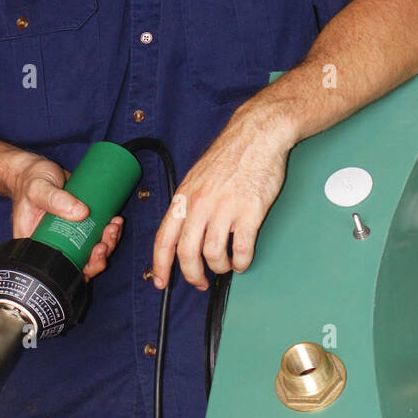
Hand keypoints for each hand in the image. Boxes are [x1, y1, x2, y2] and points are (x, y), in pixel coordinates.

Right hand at [9, 154, 122, 279]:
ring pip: (90, 250)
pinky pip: (94, 234)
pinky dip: (108, 231)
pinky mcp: (77, 222)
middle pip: (80, 263)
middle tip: (107, 238)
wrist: (33, 168)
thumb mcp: (38, 189)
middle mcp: (53, 245)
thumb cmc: (30, 180)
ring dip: (107, 243)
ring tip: (114, 226)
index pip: (61, 269)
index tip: (96, 251)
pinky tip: (115, 221)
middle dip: (99, 256)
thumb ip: (55, 199)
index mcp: (37, 246)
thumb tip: (82, 213)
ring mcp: (67, 235)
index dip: (82, 268)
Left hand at [151, 105, 293, 290]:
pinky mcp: (250, 211)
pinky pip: (242, 249)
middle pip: (187, 253)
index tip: (161, 281)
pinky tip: (243, 260)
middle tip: (200, 282)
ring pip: (214, 254)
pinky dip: (242, 261)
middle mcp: (201, 204)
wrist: (257, 135)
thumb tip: (183, 230)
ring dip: (220, 267)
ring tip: (227, 265)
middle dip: (193, 275)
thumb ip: (189, 203)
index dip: (160, 264)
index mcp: (185, 196)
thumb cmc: (230, 154)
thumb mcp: (197, 176)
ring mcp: (225, 208)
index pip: (164, 238)